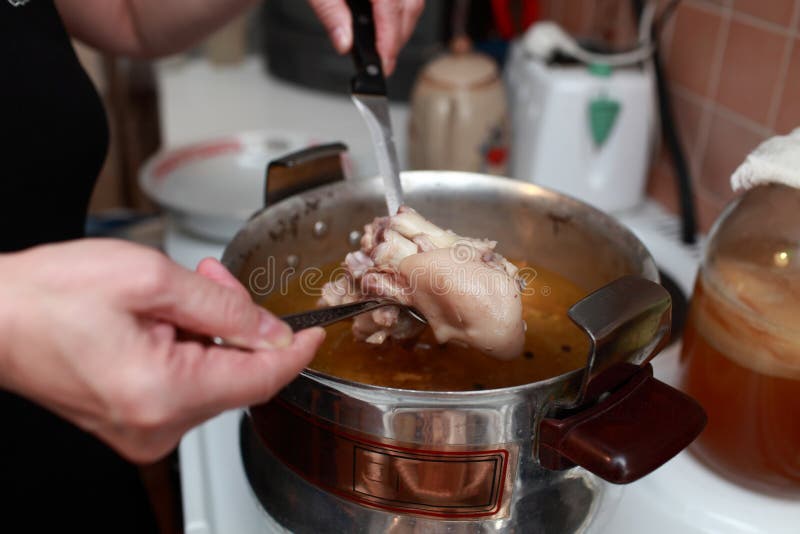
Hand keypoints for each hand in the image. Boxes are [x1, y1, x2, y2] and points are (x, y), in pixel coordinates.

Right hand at [0, 239, 323, 462]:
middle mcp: (156, 425)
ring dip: (212, 330)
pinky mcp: (135, 421)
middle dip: (239, 323)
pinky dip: (191, 347)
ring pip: (214, 377)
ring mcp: (144, 429)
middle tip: (214, 278)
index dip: (295, 353)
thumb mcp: (150, 279)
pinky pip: (187, 384)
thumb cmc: (49, 295)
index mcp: (163, 393)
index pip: (260, 380)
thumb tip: (272, 331)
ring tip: (179, 290)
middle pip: (237, 376)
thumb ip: (225, 307)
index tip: (316, 332)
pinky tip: (168, 316)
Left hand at [307, 0, 424, 74]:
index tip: (385, 67)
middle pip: (410, 9)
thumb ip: (331, 13)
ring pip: (413, 2)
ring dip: (400, 26)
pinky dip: (398, 11)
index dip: (390, 46)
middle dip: (397, 40)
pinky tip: (385, 22)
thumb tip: (344, 43)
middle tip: (383, 64)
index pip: (392, 15)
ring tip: (383, 46)